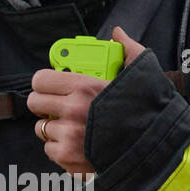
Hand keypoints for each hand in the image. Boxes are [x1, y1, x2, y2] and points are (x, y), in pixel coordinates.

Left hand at [28, 28, 145, 175]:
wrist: (154, 152)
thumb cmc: (148, 114)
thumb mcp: (143, 76)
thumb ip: (128, 51)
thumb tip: (118, 33)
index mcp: (85, 87)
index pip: (41, 79)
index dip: (45, 83)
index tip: (51, 86)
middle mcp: (72, 110)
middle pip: (35, 103)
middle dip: (45, 104)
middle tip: (58, 107)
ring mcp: (68, 135)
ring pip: (42, 127)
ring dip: (54, 128)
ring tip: (75, 127)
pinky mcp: (67, 157)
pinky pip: (49, 149)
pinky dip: (60, 148)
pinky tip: (78, 145)